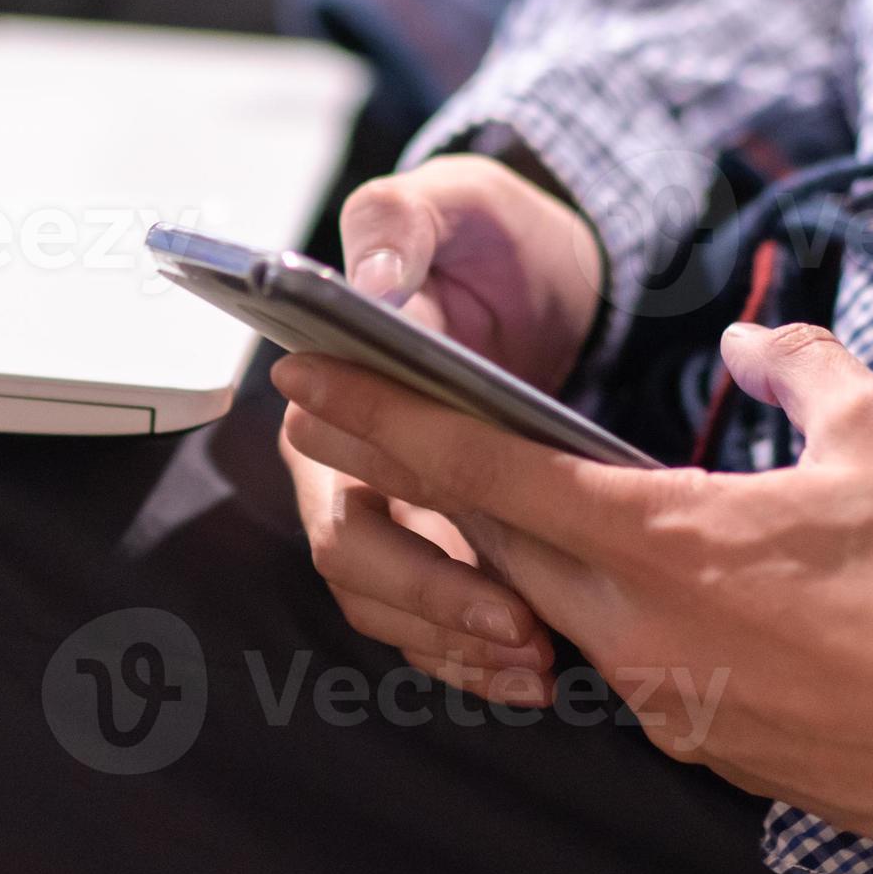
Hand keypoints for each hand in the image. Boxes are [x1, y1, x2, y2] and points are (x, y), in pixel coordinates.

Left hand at [276, 322, 872, 873]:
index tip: (310, 380)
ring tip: (495, 488)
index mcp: (665, 547)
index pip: (485, 471)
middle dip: (416, 476)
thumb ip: (800, 369)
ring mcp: (668, 704)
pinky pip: (626, 663)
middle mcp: (640, 636)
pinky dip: (603, 609)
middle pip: (494, 543)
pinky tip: (639, 577)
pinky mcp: (710, 751)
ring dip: (517, 548)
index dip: (386, 418)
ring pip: (557, 607)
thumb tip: (757, 343)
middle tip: (349, 419)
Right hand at [280, 157, 604, 704]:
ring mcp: (396, 509)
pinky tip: (541, 672)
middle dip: (443, 615)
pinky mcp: (443, 534)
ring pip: (398, 612)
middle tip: (528, 639)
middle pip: (365, 577)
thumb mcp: (447, 201)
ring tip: (541, 668)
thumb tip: (368, 284)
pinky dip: (478, 653)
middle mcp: (349, 468)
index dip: (410, 559)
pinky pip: (437, 618)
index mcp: (331, 403)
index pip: (341, 507)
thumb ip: (396, 222)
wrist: (537, 264)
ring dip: (460, 647)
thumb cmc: (479, 231)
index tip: (489, 583)